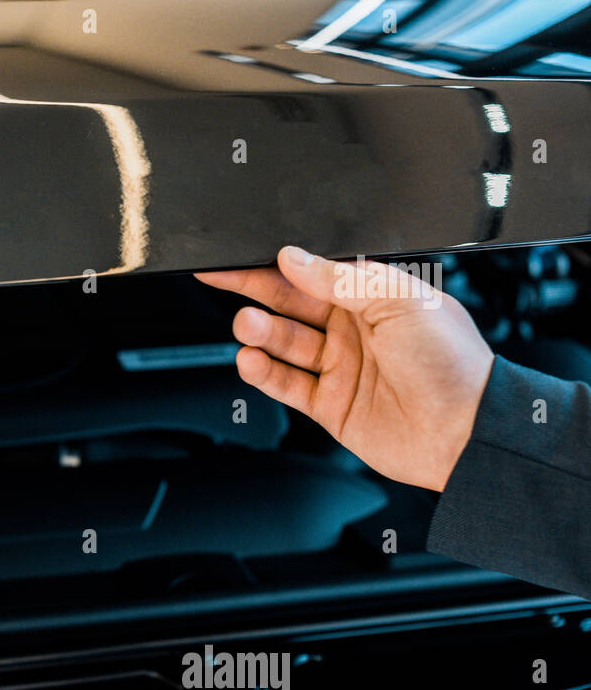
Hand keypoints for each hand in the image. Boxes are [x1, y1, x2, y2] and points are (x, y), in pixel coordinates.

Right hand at [195, 246, 495, 491]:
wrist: (465, 432)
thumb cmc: (452, 363)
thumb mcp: (401, 300)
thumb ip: (343, 279)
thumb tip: (296, 259)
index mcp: (374, 296)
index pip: (314, 274)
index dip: (277, 265)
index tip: (241, 257)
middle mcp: (354, 330)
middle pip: (291, 303)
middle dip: (255, 290)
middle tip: (223, 279)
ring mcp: (341, 367)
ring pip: (285, 343)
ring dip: (260, 332)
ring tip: (246, 326)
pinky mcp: (330, 404)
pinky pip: (286, 384)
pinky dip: (264, 372)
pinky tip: (251, 361)